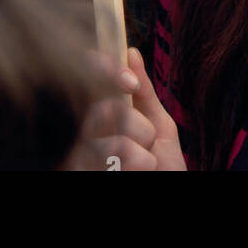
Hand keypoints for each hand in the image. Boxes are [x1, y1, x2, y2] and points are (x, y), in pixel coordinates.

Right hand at [67, 48, 186, 170]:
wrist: (169, 194)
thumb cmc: (162, 169)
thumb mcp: (159, 127)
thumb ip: (144, 93)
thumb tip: (131, 53)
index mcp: (99, 117)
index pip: (85, 81)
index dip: (101, 71)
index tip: (129, 80)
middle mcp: (82, 135)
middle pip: (101, 110)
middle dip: (133, 122)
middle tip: (147, 138)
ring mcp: (79, 158)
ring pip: (109, 137)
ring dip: (140, 149)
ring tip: (146, 163)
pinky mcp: (78, 171)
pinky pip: (114, 157)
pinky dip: (139, 162)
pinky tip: (140, 171)